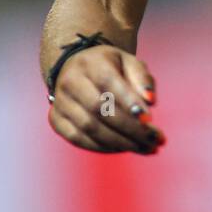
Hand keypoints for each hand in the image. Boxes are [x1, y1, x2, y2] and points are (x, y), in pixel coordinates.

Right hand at [47, 45, 163, 154]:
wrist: (79, 69)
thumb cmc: (112, 67)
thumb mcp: (130, 63)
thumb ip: (142, 79)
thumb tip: (150, 101)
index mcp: (90, 62)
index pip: (108, 82)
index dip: (128, 102)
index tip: (150, 119)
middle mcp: (70, 81)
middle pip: (99, 109)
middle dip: (130, 128)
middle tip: (155, 140)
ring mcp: (59, 101)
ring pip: (89, 128)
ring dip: (121, 142)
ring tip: (147, 148)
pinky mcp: (56, 120)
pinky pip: (78, 139)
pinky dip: (104, 147)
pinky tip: (125, 148)